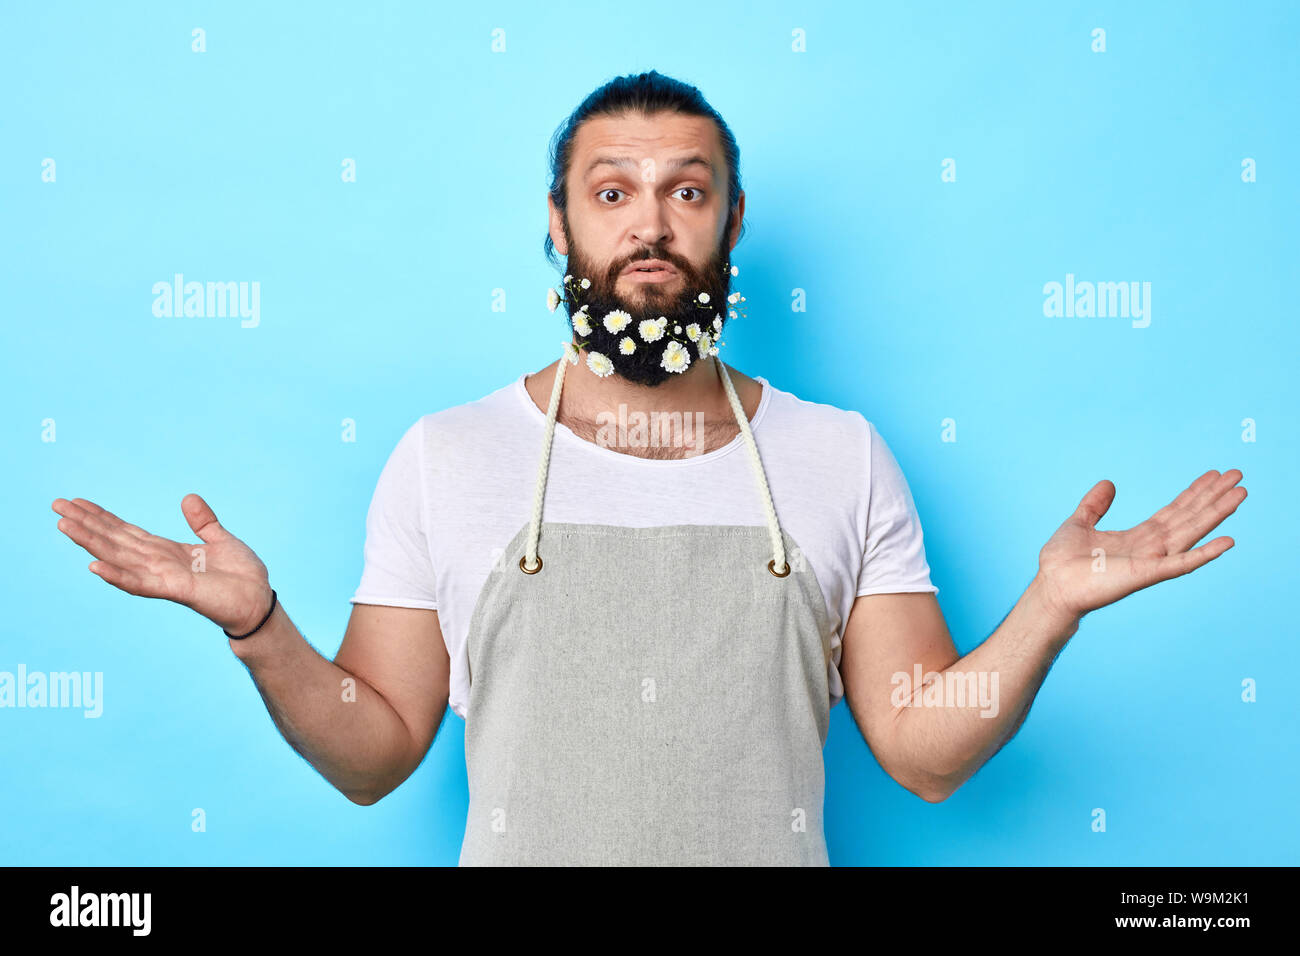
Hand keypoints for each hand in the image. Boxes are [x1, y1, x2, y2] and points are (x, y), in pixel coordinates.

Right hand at [52, 493, 272, 635]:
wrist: (259, 602)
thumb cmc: (241, 576)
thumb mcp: (221, 539)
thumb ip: (203, 522)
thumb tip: (188, 497)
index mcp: (167, 551)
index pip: (126, 531)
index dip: (101, 517)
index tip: (76, 502)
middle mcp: (158, 563)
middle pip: (114, 540)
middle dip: (85, 524)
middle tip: (56, 505)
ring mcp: (163, 577)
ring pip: (119, 557)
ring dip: (91, 543)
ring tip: (64, 526)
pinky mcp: (176, 590)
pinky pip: (141, 583)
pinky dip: (118, 576)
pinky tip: (94, 567)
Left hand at [1034, 469, 1245, 620]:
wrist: (1051, 587)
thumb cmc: (1061, 562)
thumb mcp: (1079, 522)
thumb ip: (1095, 505)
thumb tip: (1108, 483)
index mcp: (1136, 537)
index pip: (1173, 511)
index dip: (1193, 493)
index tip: (1213, 475)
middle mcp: (1149, 549)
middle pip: (1189, 518)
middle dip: (1213, 497)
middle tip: (1238, 475)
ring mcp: (1150, 562)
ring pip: (1191, 533)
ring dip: (1216, 514)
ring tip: (1240, 495)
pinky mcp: (1145, 575)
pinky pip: (1180, 564)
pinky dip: (1204, 554)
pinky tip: (1228, 542)